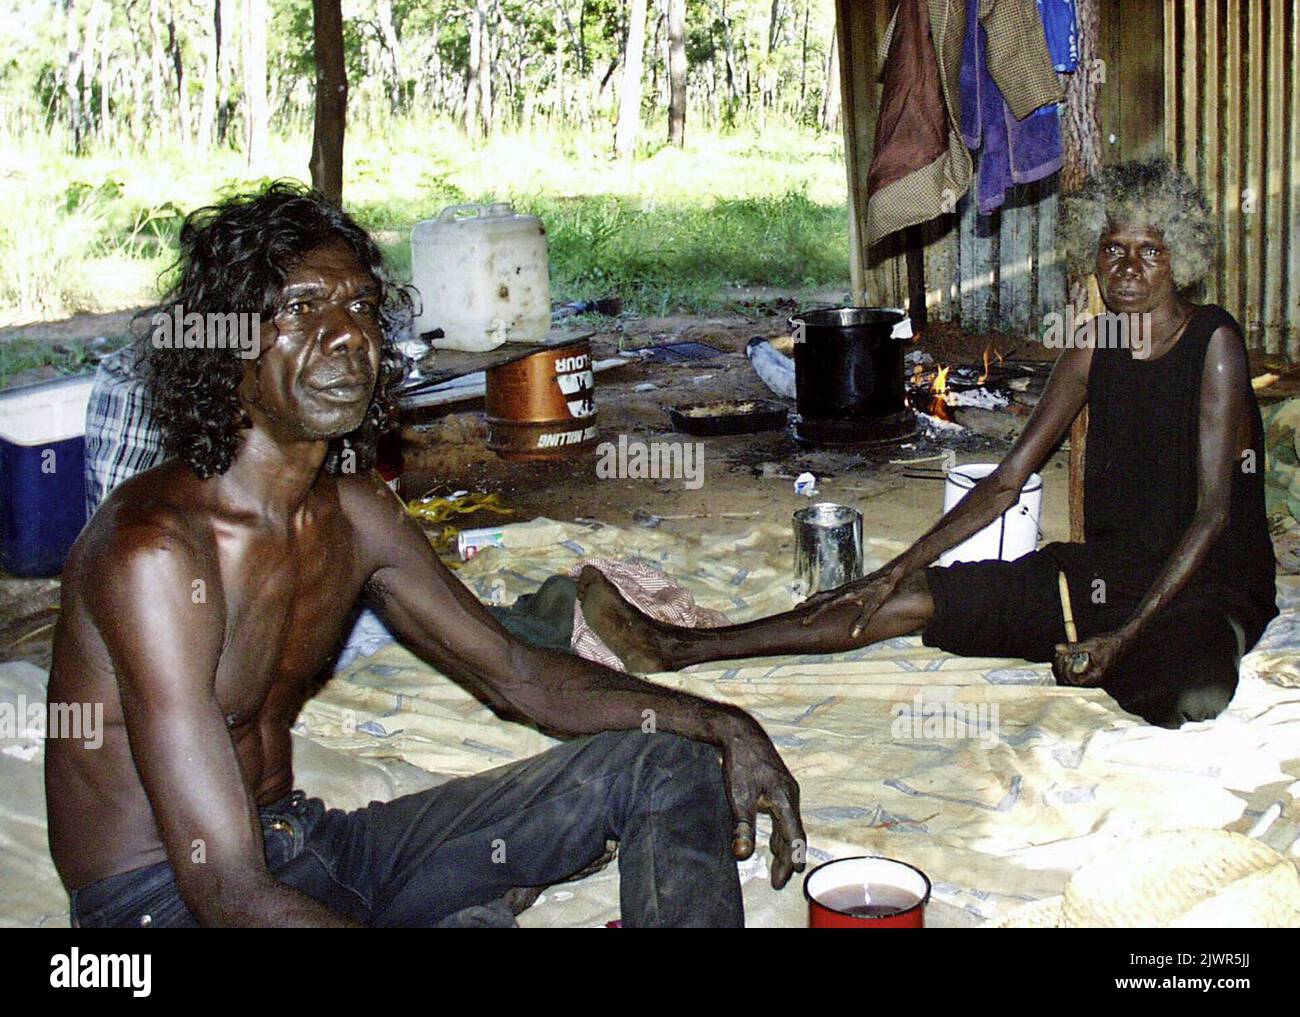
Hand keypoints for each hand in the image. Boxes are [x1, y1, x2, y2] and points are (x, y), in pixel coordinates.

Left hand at [718, 713, 806, 889]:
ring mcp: (787, 790)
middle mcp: (791, 796)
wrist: (740, 733)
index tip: (784, 879)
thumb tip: (742, 854)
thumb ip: (743, 827)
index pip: (793, 837)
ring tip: (778, 868)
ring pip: (789, 825)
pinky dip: (781, 832)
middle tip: (778, 881)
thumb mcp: (739, 797)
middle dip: (786, 858)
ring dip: (783, 846)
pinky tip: (775, 841)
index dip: (789, 860)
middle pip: (793, 834)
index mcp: (785, 800)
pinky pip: (784, 816)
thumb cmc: (741, 763)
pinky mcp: (779, 787)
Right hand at [800, 565, 901, 637]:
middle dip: (807, 605)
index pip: (826, 606)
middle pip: (820, 598)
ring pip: (825, 594)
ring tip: (803, 606)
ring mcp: (846, 587)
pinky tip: (823, 601)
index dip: (814, 614)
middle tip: (794, 611)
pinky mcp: (850, 586)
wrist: (891, 572)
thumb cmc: (884, 589)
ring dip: (813, 601)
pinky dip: (823, 598)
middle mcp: (843, 590)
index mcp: (846, 596)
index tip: (804, 622)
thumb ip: (863, 620)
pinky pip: (831, 593)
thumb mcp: (875, 606)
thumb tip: (854, 635)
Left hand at [1052, 630, 1127, 686]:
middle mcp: (1092, 679)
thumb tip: (1058, 648)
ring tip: (1063, 653)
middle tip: (1060, 654)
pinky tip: (1067, 654)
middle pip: (1068, 681)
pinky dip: (1067, 664)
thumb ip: (1073, 648)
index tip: (1066, 657)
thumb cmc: (1110, 643)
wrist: (1122, 640)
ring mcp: (1089, 675)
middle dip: (1060, 668)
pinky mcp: (1088, 670)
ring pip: (1069, 677)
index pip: (1074, 681)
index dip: (1066, 670)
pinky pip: (1073, 672)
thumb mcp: (1090, 644)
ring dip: (1062, 666)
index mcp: (1096, 676)